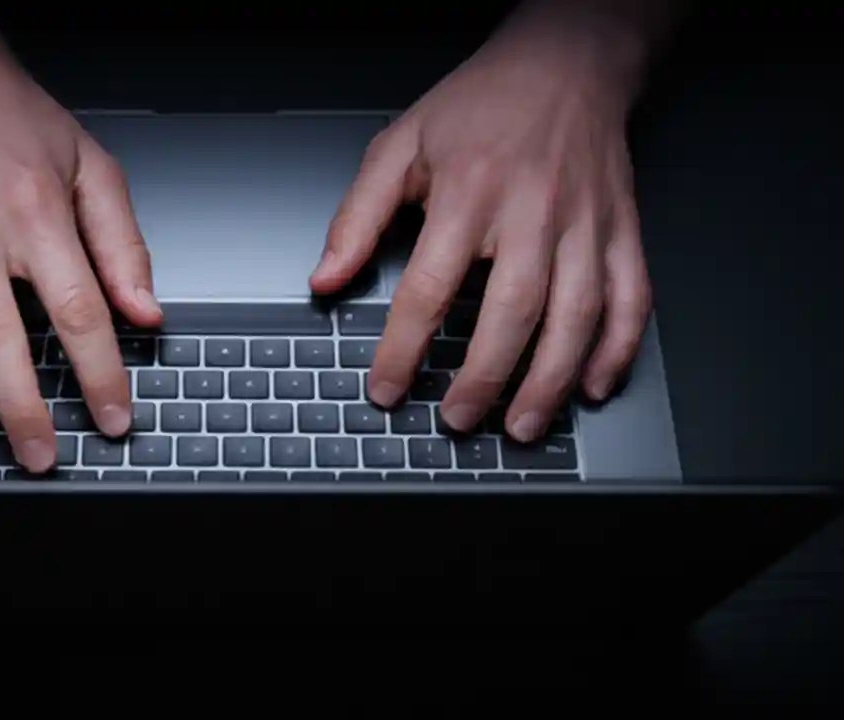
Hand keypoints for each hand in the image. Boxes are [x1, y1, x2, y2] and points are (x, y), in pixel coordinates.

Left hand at [310, 15, 653, 442]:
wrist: (565, 64)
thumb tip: (325, 279)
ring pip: (577, 316)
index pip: (429, 287)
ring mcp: (585, 224)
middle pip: (511, 311)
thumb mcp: (399, 147)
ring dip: (549, 381)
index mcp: (468, 193)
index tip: (385, 389)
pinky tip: (592, 387)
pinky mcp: (623, 230)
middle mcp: (531, 212)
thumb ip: (358, 216)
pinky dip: (616, 350)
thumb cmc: (480, 106)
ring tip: (520, 425)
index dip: (403, 348)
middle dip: (483, 378)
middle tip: (457, 421)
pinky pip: (631, 299)